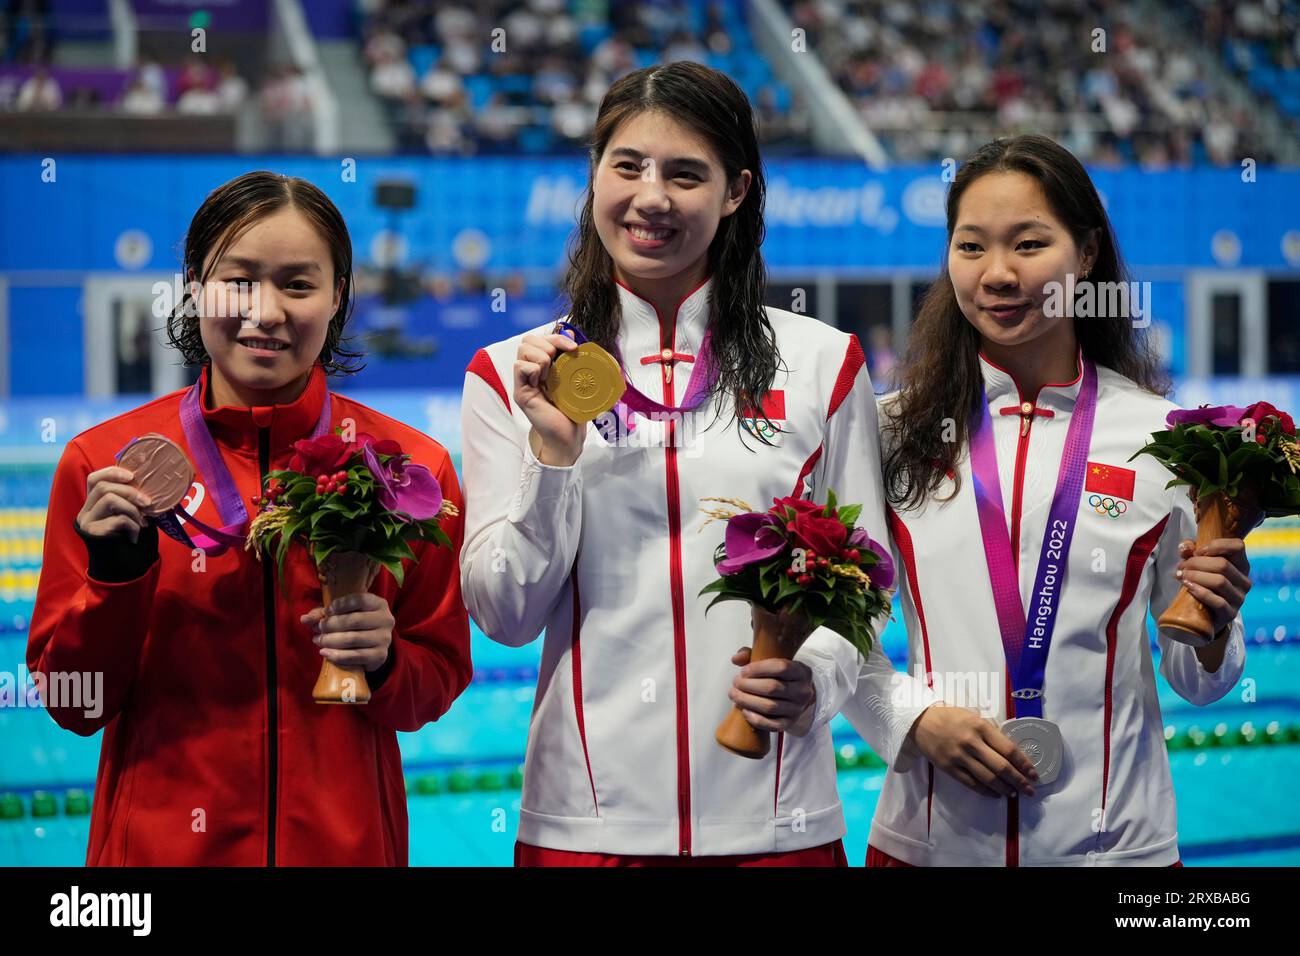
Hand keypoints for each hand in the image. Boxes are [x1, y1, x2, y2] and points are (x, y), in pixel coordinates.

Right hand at [77, 465, 151, 542]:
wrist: (122, 569)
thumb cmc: (129, 538)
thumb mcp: (128, 515)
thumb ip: (129, 500)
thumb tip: (147, 482)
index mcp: (93, 503)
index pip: (94, 479)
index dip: (113, 473)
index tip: (132, 476)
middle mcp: (85, 511)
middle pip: (104, 487)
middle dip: (131, 491)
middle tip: (148, 503)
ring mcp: (87, 523)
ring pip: (110, 499)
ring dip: (133, 509)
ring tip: (142, 523)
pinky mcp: (93, 534)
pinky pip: (118, 519)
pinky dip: (133, 526)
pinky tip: (135, 536)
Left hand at [301, 592, 394, 672]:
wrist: (372, 646)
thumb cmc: (355, 623)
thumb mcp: (342, 613)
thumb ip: (323, 613)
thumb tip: (304, 619)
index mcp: (378, 604)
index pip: (359, 599)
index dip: (340, 605)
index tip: (327, 611)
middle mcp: (385, 619)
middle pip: (354, 620)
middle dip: (331, 625)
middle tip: (318, 629)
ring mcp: (384, 639)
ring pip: (353, 639)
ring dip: (330, 640)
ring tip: (318, 640)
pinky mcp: (380, 656)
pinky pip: (355, 656)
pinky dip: (337, 655)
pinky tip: (325, 653)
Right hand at [514, 331, 584, 465]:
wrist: (569, 435)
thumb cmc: (573, 410)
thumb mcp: (576, 379)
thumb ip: (573, 358)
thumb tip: (573, 335)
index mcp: (545, 365)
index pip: (541, 339)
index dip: (557, 337)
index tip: (574, 348)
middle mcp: (532, 370)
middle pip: (528, 340)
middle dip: (547, 344)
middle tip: (558, 363)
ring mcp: (524, 380)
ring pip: (522, 350)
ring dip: (541, 357)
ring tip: (550, 376)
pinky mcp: (520, 391)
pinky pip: (520, 367)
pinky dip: (533, 369)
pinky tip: (542, 382)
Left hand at [727, 646, 815, 731]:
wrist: (797, 695)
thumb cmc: (780, 676)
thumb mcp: (772, 660)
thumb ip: (752, 655)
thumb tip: (736, 659)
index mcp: (801, 671)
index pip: (781, 667)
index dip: (758, 669)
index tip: (743, 671)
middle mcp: (803, 691)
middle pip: (772, 688)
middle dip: (748, 685)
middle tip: (736, 682)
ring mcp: (797, 709)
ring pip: (769, 706)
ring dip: (747, 701)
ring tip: (734, 695)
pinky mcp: (789, 723)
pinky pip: (772, 725)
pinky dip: (756, 719)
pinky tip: (745, 711)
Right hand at [910, 704, 1037, 797]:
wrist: (920, 722)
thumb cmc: (951, 718)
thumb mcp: (973, 717)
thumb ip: (991, 733)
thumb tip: (1011, 754)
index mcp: (980, 726)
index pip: (1009, 749)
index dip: (1024, 764)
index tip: (1034, 774)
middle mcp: (971, 742)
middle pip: (1001, 767)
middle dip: (1019, 780)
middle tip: (1029, 790)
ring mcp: (959, 756)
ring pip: (988, 778)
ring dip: (1005, 788)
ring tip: (1014, 793)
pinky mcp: (949, 768)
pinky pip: (972, 784)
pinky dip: (986, 791)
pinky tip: (996, 794)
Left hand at [1175, 537, 1250, 634]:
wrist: (1203, 613)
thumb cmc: (1201, 582)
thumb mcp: (1197, 563)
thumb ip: (1190, 550)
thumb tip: (1184, 547)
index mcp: (1240, 565)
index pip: (1238, 546)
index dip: (1217, 545)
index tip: (1197, 551)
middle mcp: (1244, 581)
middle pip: (1222, 564)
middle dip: (1196, 563)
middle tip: (1181, 567)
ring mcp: (1239, 598)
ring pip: (1219, 581)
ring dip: (1195, 576)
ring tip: (1181, 576)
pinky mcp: (1230, 614)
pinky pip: (1218, 601)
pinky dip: (1200, 592)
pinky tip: (1188, 586)